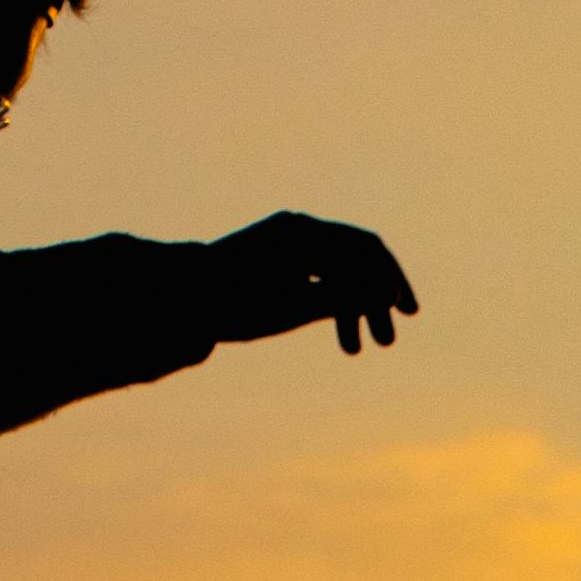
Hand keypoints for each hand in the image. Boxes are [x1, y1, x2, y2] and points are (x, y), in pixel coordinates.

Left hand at [196, 211, 417, 355]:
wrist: (177, 297)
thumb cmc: (233, 303)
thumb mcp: (292, 307)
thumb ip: (340, 298)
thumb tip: (382, 295)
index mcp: (304, 233)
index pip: (365, 249)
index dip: (390, 281)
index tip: (402, 313)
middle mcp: (298, 229)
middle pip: (355, 259)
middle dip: (375, 299)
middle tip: (388, 341)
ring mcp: (286, 241)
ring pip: (335, 271)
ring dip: (350, 307)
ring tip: (355, 351)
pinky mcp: (275, 257)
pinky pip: (314, 275)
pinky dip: (327, 301)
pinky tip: (333, 330)